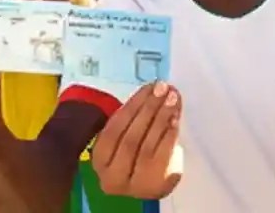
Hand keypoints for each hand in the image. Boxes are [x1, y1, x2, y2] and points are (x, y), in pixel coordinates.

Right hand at [90, 81, 183, 199]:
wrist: (150, 187)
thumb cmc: (135, 156)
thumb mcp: (126, 137)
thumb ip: (133, 117)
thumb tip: (154, 89)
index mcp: (99, 159)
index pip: (113, 130)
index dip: (132, 106)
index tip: (149, 87)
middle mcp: (111, 176)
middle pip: (130, 138)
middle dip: (148, 109)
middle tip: (163, 88)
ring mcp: (134, 185)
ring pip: (147, 146)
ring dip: (161, 118)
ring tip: (172, 98)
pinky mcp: (155, 188)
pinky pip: (163, 156)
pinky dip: (169, 134)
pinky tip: (175, 118)